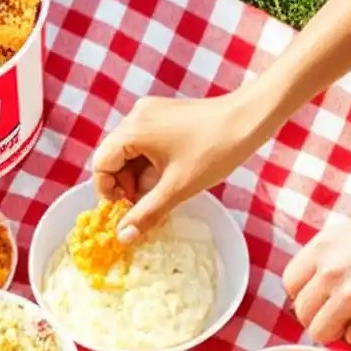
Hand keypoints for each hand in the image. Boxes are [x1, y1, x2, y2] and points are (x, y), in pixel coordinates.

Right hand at [92, 92, 268, 240]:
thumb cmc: (215, 151)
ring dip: (138, 176)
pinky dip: (150, 163)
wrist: (249, 119)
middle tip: (144, 205)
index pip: (101, 164)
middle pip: (114, 157)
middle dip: (124, 185)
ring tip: (160, 192)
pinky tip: (168, 176)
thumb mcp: (178, 188)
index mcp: (133, 130)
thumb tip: (122, 237)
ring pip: (130, 152)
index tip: (125, 210)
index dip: (108, 192)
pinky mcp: (164, 114)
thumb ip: (146, 213)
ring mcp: (150, 113)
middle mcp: (136, 116)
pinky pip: (145, 142)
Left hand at [283, 208, 350, 345]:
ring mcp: (350, 295)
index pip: (291, 283)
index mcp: (324, 245)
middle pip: (302, 312)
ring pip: (321, 332)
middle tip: (349, 315)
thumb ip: (333, 259)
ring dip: (343, 330)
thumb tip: (315, 290)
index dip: (307, 296)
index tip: (324, 300)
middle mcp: (330, 270)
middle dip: (323, 317)